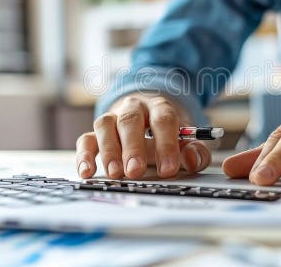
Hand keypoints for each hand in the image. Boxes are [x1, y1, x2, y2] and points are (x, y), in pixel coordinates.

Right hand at [75, 94, 211, 178]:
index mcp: (160, 107)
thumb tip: (192, 159)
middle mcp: (134, 108)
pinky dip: (84, 155)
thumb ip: (196, 151)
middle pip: (130, 120)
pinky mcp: (96, 132)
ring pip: (105, 125)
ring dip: (109, 150)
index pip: (163, 120)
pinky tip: (87, 172)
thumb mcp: (188, 139)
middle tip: (135, 171)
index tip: (168, 169)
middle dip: (133, 147)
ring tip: (115, 174)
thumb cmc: (170, 132)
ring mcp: (113, 118)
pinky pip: (86, 139)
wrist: (150, 113)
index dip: (166, 144)